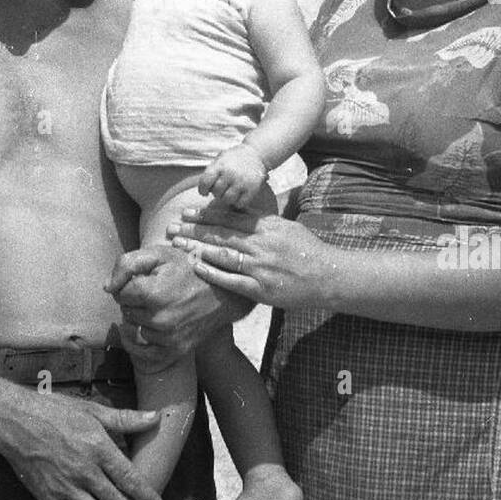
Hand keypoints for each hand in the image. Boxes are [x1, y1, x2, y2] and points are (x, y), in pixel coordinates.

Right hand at [0, 387, 166, 499]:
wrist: (16, 422)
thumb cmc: (55, 412)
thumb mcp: (92, 410)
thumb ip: (125, 419)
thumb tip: (156, 416)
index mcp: (100, 449)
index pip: (131, 480)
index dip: (148, 498)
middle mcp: (87, 472)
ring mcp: (67, 488)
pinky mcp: (50, 499)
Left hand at [107, 243, 252, 353]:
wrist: (223, 293)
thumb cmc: (190, 269)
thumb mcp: (159, 254)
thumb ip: (127, 264)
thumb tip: (107, 287)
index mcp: (152, 292)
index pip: (120, 293)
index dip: (129, 284)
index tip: (144, 279)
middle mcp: (159, 319)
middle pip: (126, 311)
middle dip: (134, 301)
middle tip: (154, 292)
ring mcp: (168, 337)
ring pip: (135, 329)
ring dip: (141, 319)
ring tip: (159, 307)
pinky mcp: (175, 351)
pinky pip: (144, 355)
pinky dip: (139, 344)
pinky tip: (141, 332)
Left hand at [167, 204, 331, 310]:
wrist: (328, 276)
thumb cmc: (307, 250)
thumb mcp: (286, 226)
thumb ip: (262, 219)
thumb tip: (239, 210)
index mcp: (267, 227)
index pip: (229, 218)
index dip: (205, 215)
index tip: (186, 213)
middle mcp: (262, 244)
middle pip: (221, 234)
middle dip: (194, 230)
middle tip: (172, 226)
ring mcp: (261, 267)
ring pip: (223, 255)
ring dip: (198, 248)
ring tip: (178, 244)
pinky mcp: (262, 289)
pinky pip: (232, 280)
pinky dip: (213, 273)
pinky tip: (196, 267)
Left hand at [198, 144, 267, 207]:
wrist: (256, 153)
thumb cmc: (234, 158)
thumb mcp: (220, 159)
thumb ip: (212, 171)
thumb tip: (205, 188)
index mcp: (220, 165)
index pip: (205, 182)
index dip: (202, 189)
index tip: (204, 192)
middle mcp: (230, 173)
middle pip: (216, 192)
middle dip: (216, 192)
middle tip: (221, 189)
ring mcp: (242, 182)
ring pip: (227, 200)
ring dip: (226, 198)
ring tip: (229, 192)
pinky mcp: (252, 189)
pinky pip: (240, 203)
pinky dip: (237, 202)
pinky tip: (238, 195)